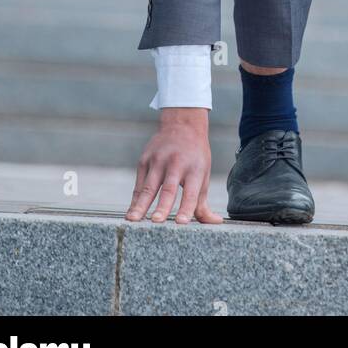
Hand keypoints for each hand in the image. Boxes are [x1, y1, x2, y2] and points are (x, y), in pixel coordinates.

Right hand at [125, 108, 223, 223]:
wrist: (182, 124)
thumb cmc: (195, 156)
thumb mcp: (203, 174)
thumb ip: (203, 202)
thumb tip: (215, 223)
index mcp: (195, 169)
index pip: (191, 191)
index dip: (187, 207)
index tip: (181, 222)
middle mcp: (177, 163)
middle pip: (169, 188)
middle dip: (163, 205)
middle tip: (156, 221)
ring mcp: (159, 160)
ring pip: (149, 186)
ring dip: (141, 204)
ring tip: (133, 220)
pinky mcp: (145, 159)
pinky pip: (139, 184)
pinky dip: (135, 199)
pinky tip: (131, 213)